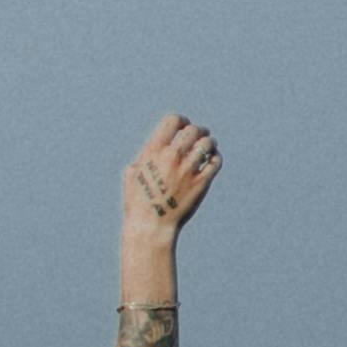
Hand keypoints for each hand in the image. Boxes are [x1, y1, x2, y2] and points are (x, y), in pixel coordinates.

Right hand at [124, 115, 219, 240]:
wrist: (152, 226)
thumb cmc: (138, 203)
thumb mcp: (130, 176)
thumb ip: (143, 158)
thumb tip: (151, 151)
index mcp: (153, 151)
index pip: (173, 120)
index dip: (181, 121)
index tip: (183, 127)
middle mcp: (171, 157)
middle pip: (193, 130)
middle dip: (198, 131)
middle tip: (200, 136)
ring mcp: (187, 170)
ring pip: (207, 143)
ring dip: (209, 142)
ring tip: (208, 147)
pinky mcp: (201, 183)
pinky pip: (216, 161)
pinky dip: (215, 157)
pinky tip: (211, 160)